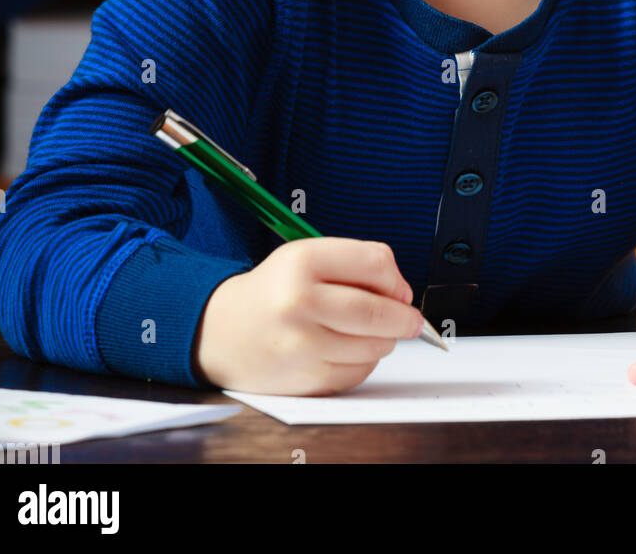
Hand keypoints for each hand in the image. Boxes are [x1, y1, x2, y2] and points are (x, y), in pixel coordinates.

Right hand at [193, 236, 422, 395]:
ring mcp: (301, 344)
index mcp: (302, 260)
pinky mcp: (304, 379)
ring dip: (384, 341)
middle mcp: (299, 301)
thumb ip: (355, 265)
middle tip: (412, 321)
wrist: (223, 331)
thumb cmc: (274, 291)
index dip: (396, 279)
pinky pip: (357, 373)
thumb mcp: (306, 256)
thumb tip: (403, 295)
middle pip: (378, 311)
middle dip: (404, 318)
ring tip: (369, 332)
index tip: (401, 290)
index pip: (375, 263)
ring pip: (373, 346)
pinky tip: (347, 350)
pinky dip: (363, 362)